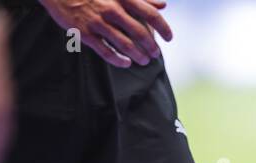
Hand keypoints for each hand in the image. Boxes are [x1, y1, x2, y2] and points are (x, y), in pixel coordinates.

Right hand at [38, 0, 172, 67]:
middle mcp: (112, 9)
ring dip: (138, 57)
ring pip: (126, 46)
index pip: (151, 14)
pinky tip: (126, 64)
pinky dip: (119, 61)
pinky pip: (107, 52)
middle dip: (151, 48)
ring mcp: (98, 22)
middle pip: (141, 34)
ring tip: (144, 61)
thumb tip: (163, 5)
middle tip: (155, 54)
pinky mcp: (86, 34)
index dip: (164, 28)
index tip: (169, 38)